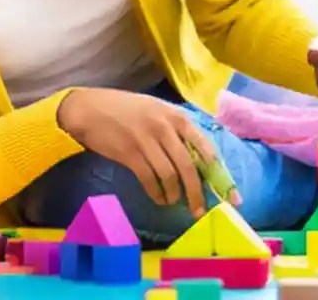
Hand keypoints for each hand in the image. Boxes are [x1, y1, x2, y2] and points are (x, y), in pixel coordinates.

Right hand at [57, 87, 236, 217]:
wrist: (89, 108)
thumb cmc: (126, 109)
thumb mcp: (158, 110)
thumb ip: (178, 130)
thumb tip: (199, 158)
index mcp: (177, 116)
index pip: (206, 147)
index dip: (219, 173)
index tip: (228, 194)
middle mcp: (166, 127)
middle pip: (189, 166)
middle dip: (197, 193)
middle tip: (199, 210)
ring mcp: (147, 140)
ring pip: (170, 175)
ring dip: (174, 194)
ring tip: (173, 201)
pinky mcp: (129, 153)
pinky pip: (149, 179)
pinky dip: (156, 193)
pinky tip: (159, 198)